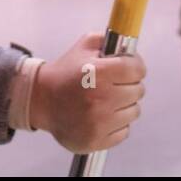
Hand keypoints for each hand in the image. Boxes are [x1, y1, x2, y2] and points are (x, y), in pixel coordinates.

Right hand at [29, 32, 145, 152]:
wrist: (42, 100)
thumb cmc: (65, 73)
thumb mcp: (84, 46)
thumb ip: (108, 39)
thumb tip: (130, 47)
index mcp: (98, 72)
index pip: (137, 69)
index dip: (136, 67)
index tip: (130, 68)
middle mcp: (100, 98)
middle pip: (138, 90)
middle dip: (129, 85)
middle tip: (115, 84)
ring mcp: (99, 122)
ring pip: (134, 112)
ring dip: (124, 105)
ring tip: (107, 100)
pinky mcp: (97, 140)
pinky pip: (124, 131)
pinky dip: (117, 124)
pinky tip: (102, 116)